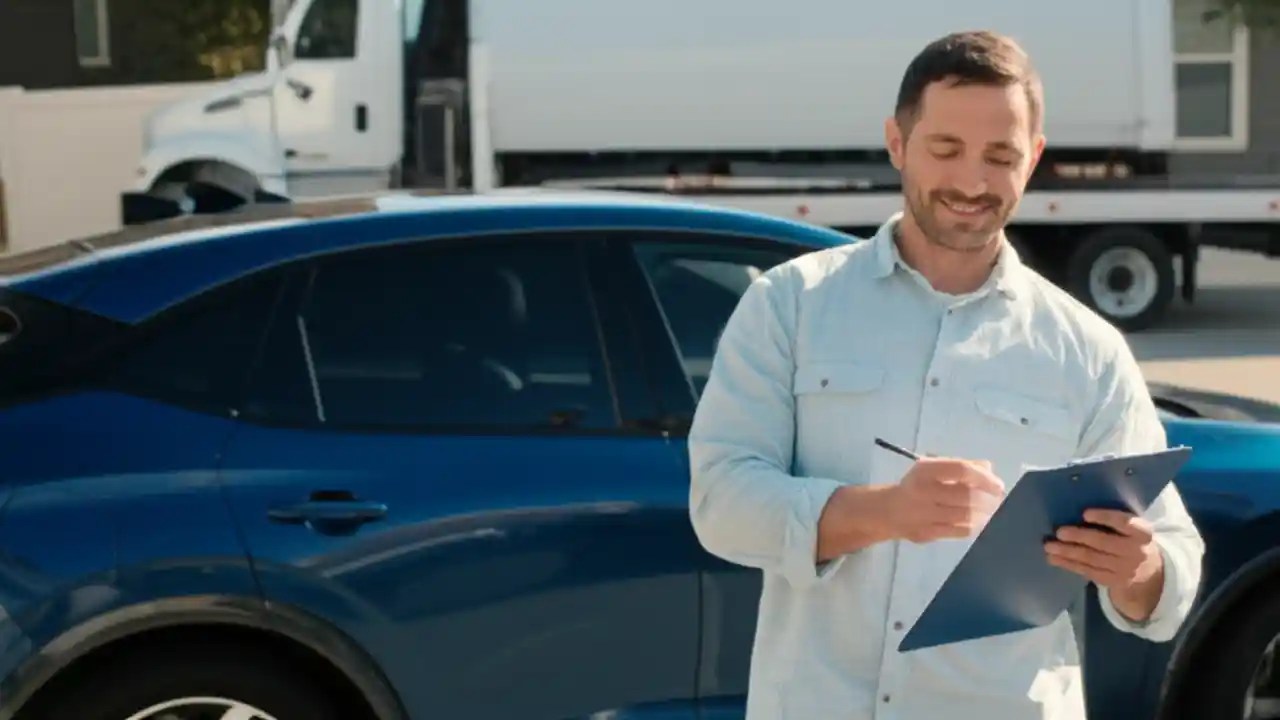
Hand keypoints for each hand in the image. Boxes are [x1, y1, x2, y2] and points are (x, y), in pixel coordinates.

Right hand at [885, 457, 1005, 543]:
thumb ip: (961, 466)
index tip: (998, 486)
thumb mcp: (934, 468)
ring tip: (991, 511)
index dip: (984, 478)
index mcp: (924, 470)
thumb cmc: (917, 485)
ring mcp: (923, 515)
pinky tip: (977, 522)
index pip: (961, 470)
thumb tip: (989, 469)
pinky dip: (973, 526)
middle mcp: (922, 491)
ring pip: (965, 516)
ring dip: (984, 514)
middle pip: (966, 496)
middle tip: (999, 501)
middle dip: (989, 499)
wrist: (888, 510)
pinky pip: (959, 531)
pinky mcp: (926, 534)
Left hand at [1044, 509, 1164, 620]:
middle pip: (1103, 543)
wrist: (1150, 572)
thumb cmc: (1132, 539)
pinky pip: (1088, 572)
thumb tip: (1077, 510)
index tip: (1085, 513)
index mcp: (1143, 533)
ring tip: (1049, 546)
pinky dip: (1069, 564)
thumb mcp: (1133, 529)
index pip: (1125, 523)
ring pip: (1092, 559)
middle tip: (1059, 532)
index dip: (1105, 517)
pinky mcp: (1113, 582)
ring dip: (1067, 552)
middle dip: (1079, 537)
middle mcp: (1136, 552)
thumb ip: (1115, 521)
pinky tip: (1054, 558)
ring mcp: (1125, 569)